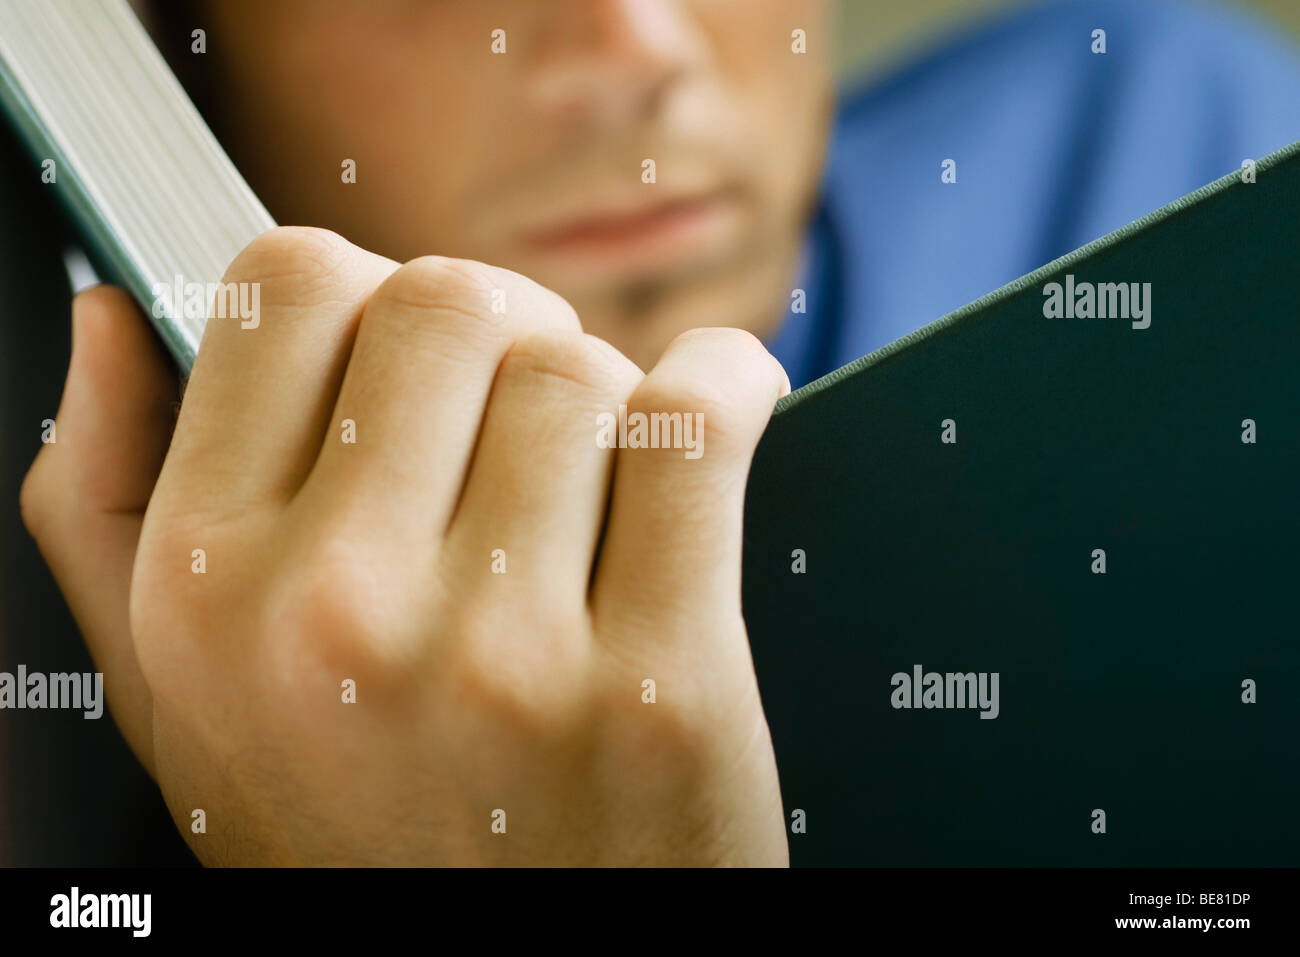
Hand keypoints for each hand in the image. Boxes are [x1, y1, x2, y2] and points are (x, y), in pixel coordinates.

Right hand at [21, 227, 790, 865]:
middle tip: (521, 421)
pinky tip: (725, 398)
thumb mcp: (184, 700)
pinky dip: (730, 382)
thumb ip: (109, 502)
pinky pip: (695, 428)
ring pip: (579, 368)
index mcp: (204, 591)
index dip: (367, 296)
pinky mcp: (657, 687)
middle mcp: (334, 614)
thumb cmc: (360, 839)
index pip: (290, 287)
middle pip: (452, 304)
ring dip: (607, 405)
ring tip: (599, 491)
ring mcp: (500, 655)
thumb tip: (115, 316)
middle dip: (502, 340)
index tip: (414, 354)